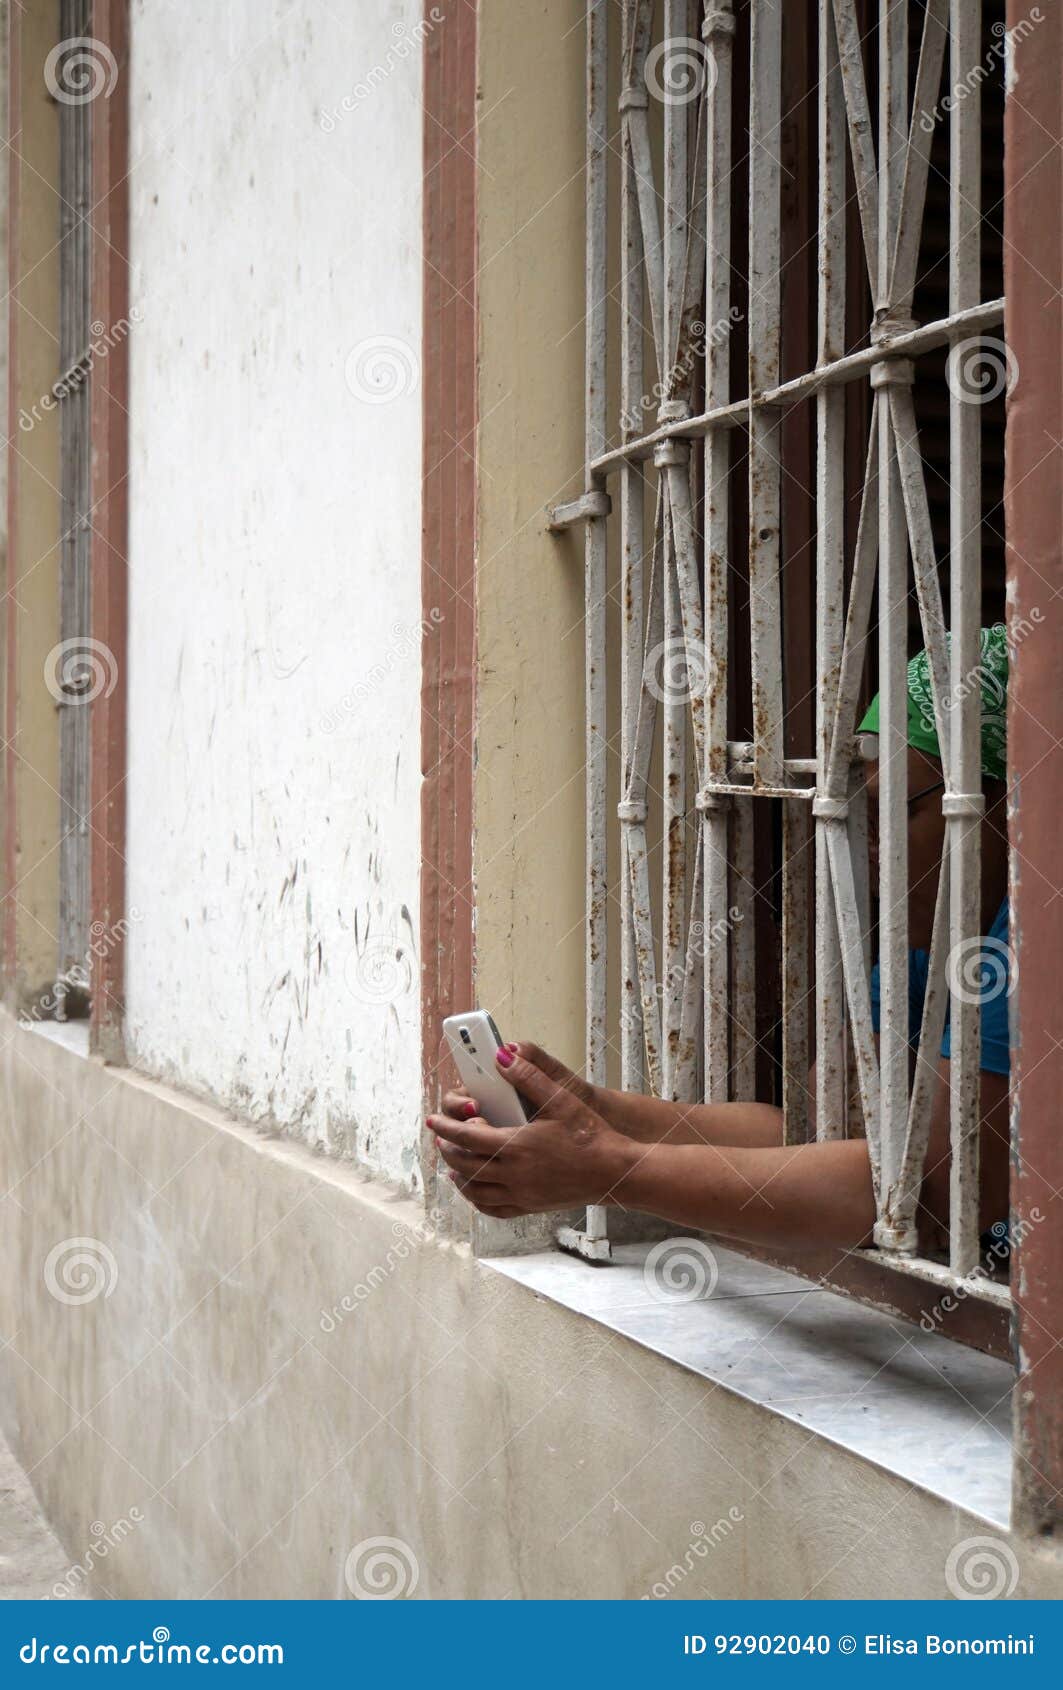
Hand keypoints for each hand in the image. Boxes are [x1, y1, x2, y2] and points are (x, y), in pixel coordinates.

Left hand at [428, 1045, 633, 1217]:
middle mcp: (514, 1174)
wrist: (614, 1171)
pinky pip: (493, 1209)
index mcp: (517, 1146)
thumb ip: (528, 1077)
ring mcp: (521, 1194)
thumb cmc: (591, 1135)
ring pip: (475, 1191)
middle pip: (465, 1165)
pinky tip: (476, 1189)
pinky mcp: (530, 1207)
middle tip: (442, 1138)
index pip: (467, 1137)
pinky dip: (477, 1200)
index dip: (446, 1127)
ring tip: (452, 1165)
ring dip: (458, 1176)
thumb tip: (502, 1057)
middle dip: (448, 1150)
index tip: (433, 1120)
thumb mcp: (561, 1100)